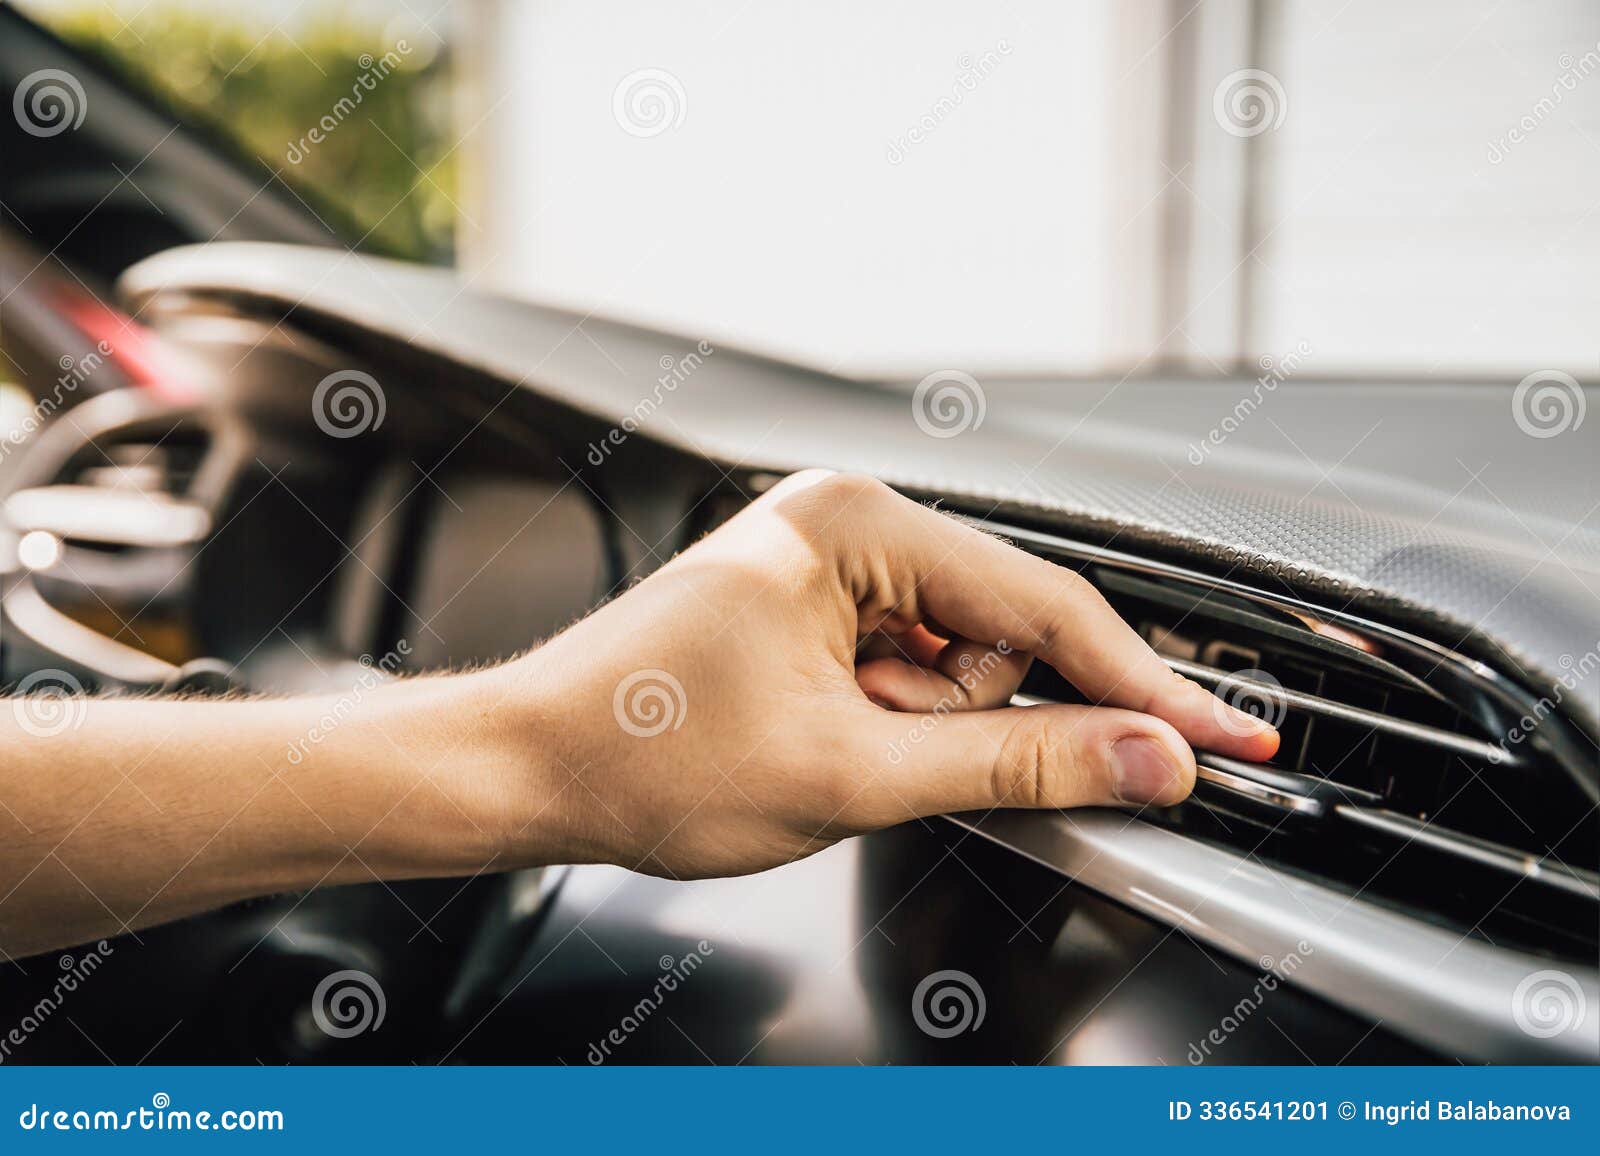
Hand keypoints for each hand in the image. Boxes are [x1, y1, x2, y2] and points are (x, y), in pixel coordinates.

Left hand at [497, 471, 1278, 877]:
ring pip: (961, 663)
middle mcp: (848, 522)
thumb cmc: (645, 752)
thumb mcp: (850, 771)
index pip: (1046, 607)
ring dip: (920, 727)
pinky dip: (895, 722)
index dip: (1143, 686)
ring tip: (827, 747)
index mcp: (856, 522)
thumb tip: (1140, 759)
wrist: (531, 767)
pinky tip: (827, 741)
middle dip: (970, 717)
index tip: (1223, 737)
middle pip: (1006, 632)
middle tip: (880, 755)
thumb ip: (1015, 762)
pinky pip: (911, 669)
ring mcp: (831, 563)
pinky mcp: (818, 606)